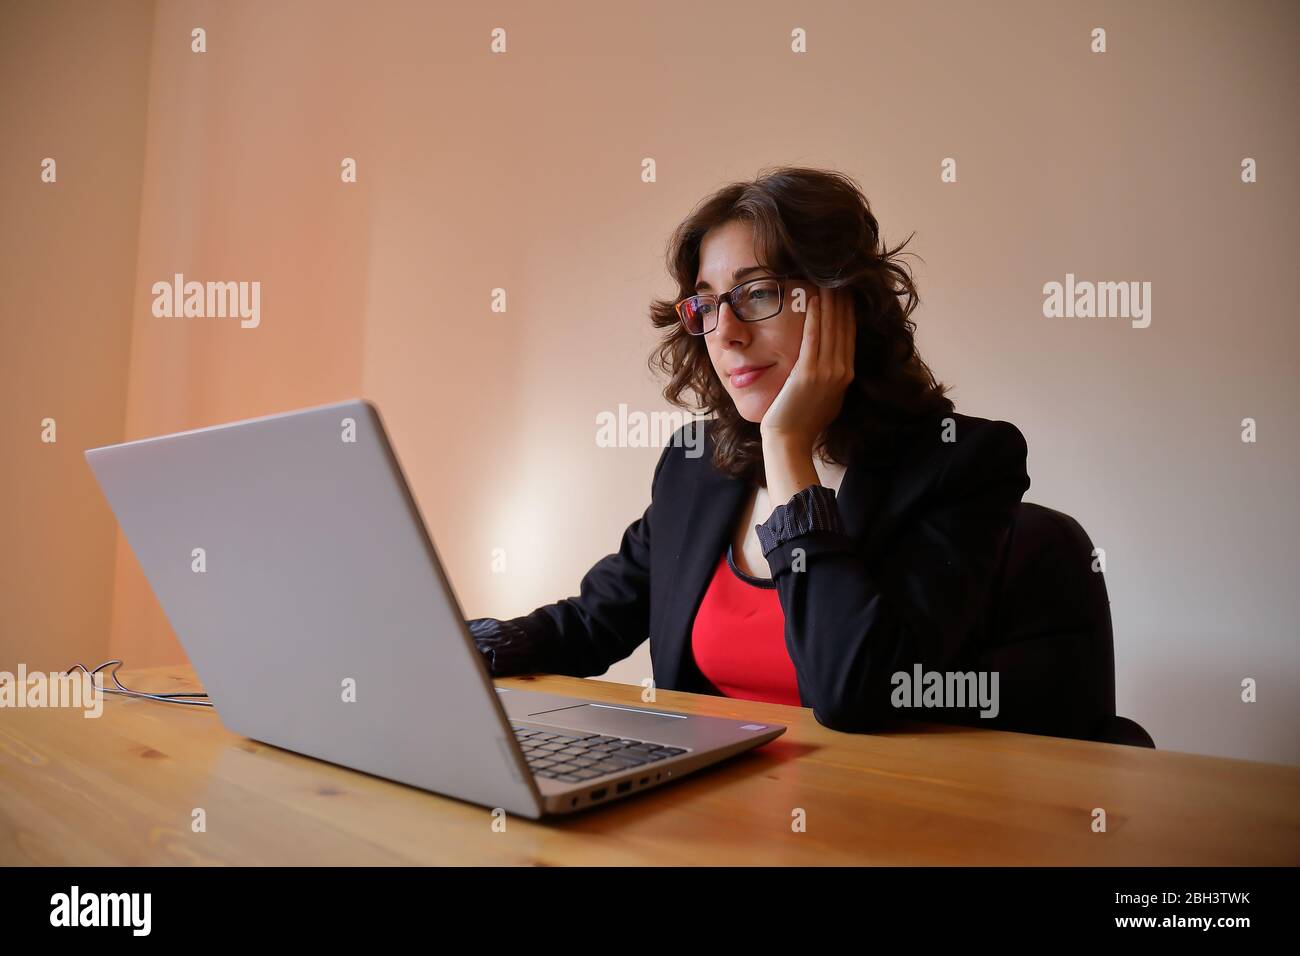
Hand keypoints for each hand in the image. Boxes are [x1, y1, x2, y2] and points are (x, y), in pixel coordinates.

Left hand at [759, 285, 855, 456]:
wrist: (790, 440)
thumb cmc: (804, 421)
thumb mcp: (827, 397)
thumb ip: (833, 378)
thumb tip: (835, 365)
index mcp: (847, 375)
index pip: (849, 334)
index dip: (848, 311)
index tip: (845, 291)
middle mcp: (842, 371)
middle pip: (844, 327)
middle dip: (842, 301)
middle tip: (839, 277)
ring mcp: (827, 372)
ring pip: (831, 329)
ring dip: (830, 303)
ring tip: (827, 281)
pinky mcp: (809, 373)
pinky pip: (813, 338)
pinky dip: (815, 318)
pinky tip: (814, 301)